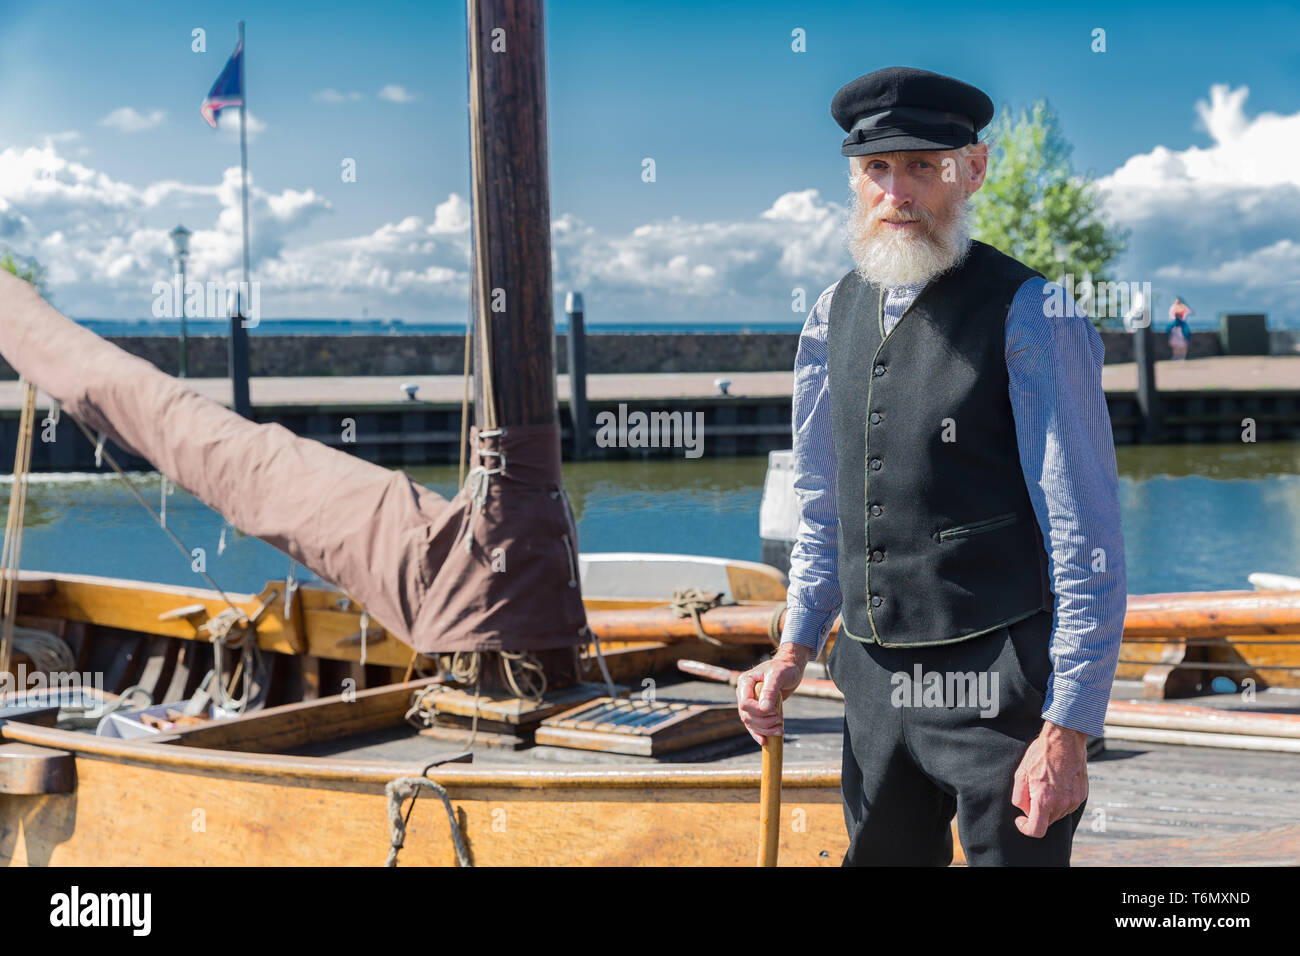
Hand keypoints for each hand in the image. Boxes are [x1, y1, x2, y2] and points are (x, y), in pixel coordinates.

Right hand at [736, 642, 811, 745]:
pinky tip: (766, 741)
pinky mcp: (757, 709)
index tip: (774, 711)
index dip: (758, 712)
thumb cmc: (784, 668)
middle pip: (747, 716)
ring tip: (780, 730)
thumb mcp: (778, 676)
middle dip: (763, 723)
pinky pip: (754, 725)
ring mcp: (750, 702)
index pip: (745, 704)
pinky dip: (760, 733)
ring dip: (764, 730)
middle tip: (780, 720)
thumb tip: (764, 709)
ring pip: (750, 723)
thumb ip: (770, 691)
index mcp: (745, 682)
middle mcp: (744, 693)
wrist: (791, 668)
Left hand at [1011, 720, 1088, 837]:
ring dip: (1049, 806)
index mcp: (1044, 800)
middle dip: (1036, 812)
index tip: (1021, 819)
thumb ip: (1019, 797)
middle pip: (1046, 822)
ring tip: (1046, 784)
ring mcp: (1074, 800)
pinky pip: (1068, 806)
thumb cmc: (1041, 755)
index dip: (1025, 828)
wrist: (1065, 740)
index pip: (1036, 830)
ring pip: (1058, 814)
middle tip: (1032, 791)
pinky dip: (1060, 800)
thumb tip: (1024, 811)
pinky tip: (1057, 784)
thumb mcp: (1021, 774)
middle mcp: (1061, 804)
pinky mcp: (1082, 795)